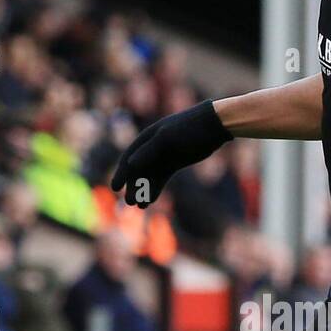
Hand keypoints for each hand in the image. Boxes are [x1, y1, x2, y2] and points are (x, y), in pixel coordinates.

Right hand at [111, 100, 230, 205]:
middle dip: (133, 186)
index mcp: (148, 137)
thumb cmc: (191, 129)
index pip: (129, 157)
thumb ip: (149, 151)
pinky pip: (162, 176)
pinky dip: (156, 188)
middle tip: (130, 202)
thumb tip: (130, 164)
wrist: (215, 125)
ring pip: (150, 175)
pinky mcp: (176, 160)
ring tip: (140, 205)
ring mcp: (165, 154)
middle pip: (138, 169)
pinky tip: (151, 200)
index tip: (115, 188)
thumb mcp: (169, 139)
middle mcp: (153, 146)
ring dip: (144, 189)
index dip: (121, 173)